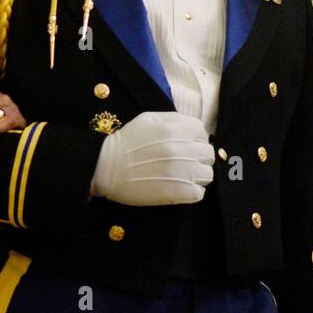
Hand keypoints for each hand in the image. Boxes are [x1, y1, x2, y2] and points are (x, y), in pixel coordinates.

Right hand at [89, 110, 213, 205]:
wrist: (105, 167)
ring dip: (196, 177)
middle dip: (197, 159)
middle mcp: (185, 149)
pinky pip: (199, 193)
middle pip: (207, 154)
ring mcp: (185, 172)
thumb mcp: (148, 119)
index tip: (183, 148)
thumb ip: (173, 119)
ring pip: (207, 174)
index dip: (193, 141)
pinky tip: (176, 190)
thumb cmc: (124, 143)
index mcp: (179, 129)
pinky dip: (191, 193)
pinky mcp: (182, 193)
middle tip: (181, 164)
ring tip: (179, 179)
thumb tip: (191, 128)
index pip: (202, 134)